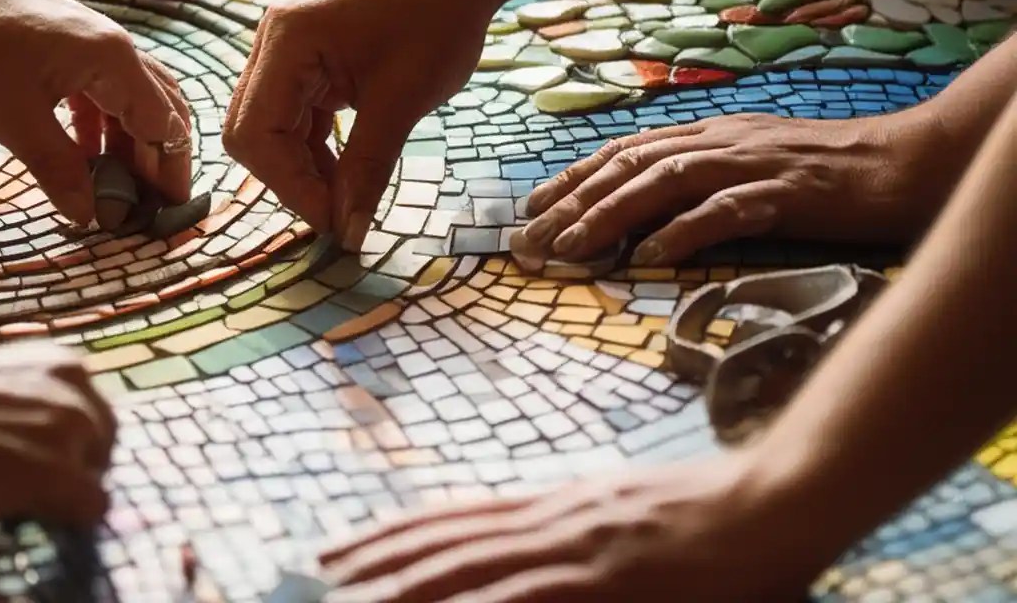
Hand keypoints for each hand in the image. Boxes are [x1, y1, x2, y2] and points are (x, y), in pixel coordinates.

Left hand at [0, 0, 191, 220]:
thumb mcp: (13, 120)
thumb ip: (57, 169)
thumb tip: (88, 218)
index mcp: (113, 60)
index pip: (164, 125)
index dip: (165, 173)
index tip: (161, 215)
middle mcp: (116, 48)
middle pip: (163, 109)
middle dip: (161, 159)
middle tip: (152, 207)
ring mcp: (95, 44)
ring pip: (135, 101)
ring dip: (132, 145)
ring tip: (120, 188)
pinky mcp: (72, 46)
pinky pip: (105, 91)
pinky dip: (105, 127)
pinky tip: (87, 155)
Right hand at [223, 0, 494, 249]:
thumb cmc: (438, 23)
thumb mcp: (403, 102)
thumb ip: (368, 169)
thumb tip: (348, 234)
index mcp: (288, 40)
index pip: (256, 131)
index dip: (288, 184)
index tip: (332, 223)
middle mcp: (273, 44)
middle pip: (252, 133)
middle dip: (290, 180)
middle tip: (338, 218)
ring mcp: (286, 55)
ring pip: (271, 133)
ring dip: (303, 172)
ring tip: (348, 202)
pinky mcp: (306, 67)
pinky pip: (294, 123)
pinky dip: (316, 155)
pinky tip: (347, 178)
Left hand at [320, 455, 828, 601]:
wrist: (773, 501)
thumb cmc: (708, 512)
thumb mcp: (623, 510)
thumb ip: (571, 527)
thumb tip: (522, 546)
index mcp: (557, 504)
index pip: (458, 516)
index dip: (397, 530)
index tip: (348, 544)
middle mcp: (553, 517)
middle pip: (449, 536)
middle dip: (380, 555)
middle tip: (321, 568)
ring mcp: (578, 545)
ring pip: (471, 563)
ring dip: (406, 580)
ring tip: (350, 592)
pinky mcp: (608, 576)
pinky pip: (527, 595)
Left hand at [512, 109, 953, 271]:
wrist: (900, 163)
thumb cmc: (821, 174)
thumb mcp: (747, 167)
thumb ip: (698, 183)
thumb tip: (643, 217)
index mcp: (706, 135)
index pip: (623, 152)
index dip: (572, 178)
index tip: (529, 210)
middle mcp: (719, 143)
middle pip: (629, 167)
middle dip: (572, 203)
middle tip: (529, 240)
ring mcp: (751, 165)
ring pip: (664, 183)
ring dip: (610, 216)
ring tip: (570, 247)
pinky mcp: (784, 194)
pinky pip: (724, 211)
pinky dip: (682, 231)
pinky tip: (648, 257)